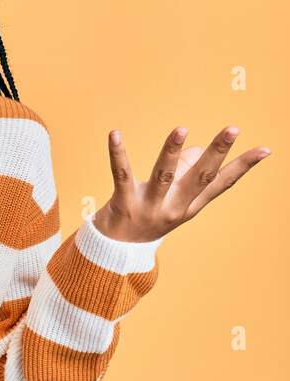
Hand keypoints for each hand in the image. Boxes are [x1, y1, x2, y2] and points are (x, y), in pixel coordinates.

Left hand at [94, 124, 271, 241]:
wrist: (116, 252)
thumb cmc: (147, 217)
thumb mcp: (172, 200)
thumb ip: (186, 172)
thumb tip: (197, 148)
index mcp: (191, 206)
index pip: (222, 183)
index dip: (243, 166)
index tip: (265, 149)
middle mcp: (174, 208)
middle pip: (200, 177)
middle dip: (217, 152)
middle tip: (233, 129)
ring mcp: (149, 207)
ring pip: (163, 175)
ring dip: (172, 151)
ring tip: (182, 129)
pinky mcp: (123, 203)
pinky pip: (122, 174)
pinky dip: (118, 153)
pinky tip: (115, 134)